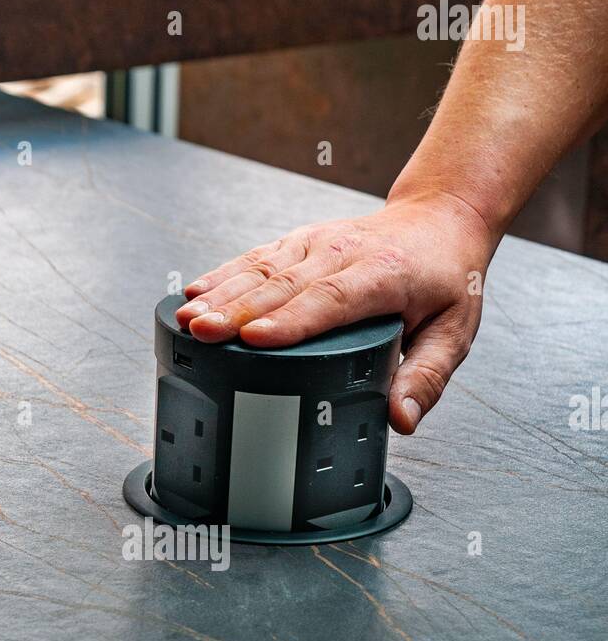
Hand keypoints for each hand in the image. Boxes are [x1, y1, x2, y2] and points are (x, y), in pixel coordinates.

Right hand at [174, 192, 496, 433]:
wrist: (440, 220)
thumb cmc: (446, 280)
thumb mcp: (454, 334)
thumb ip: (426, 378)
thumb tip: (400, 420)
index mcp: (384, 275)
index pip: (331, 299)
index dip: (291, 320)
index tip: (255, 338)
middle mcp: (344, 253)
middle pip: (283, 284)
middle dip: (237, 310)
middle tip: (200, 333)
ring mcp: (317, 243)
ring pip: (262, 268)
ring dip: (220, 294)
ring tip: (186, 319)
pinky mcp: (299, 241)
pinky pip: (256, 258)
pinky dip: (222, 275)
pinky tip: (193, 293)